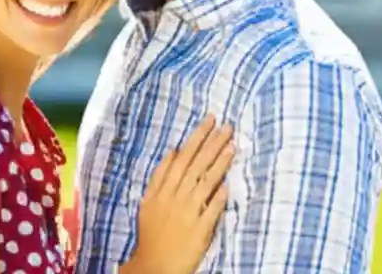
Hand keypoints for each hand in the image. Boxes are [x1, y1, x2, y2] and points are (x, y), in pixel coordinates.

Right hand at [120, 116, 233, 273]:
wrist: (155, 264)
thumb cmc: (153, 232)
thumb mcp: (149, 200)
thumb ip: (160, 176)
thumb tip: (173, 151)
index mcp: (162, 189)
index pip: (183, 157)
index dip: (197, 138)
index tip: (210, 122)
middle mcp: (175, 197)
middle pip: (196, 165)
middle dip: (211, 143)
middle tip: (226, 126)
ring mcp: (188, 213)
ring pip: (205, 183)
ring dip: (219, 164)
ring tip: (232, 146)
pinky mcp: (199, 230)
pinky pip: (211, 211)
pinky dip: (218, 198)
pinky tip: (228, 184)